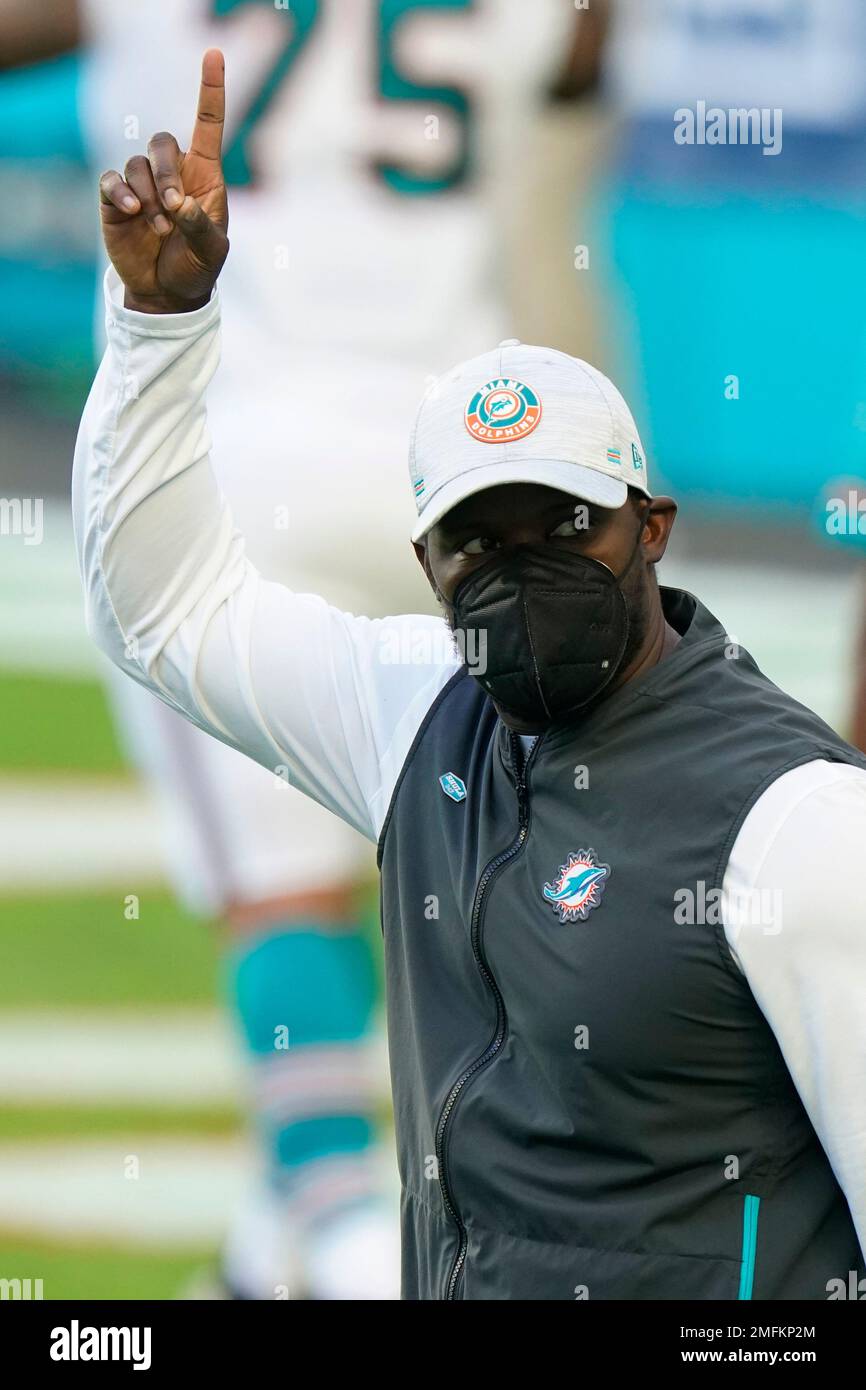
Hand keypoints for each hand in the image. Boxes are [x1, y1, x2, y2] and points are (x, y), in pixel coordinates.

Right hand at [98, 48, 228, 313]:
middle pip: (162, 142)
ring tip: (159, 228)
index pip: (208, 124)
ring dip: (149, 196)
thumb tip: (180, 204)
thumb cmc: (196, 268)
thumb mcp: (211, 252)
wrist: (167, 295)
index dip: (211, 90)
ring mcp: (143, 184)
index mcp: (204, 176)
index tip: (214, 55)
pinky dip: (121, 193)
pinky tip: (133, 212)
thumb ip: (201, 226)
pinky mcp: (116, 200)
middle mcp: (172, 173)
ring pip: (137, 165)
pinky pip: (112, 180)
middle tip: (174, 209)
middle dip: (167, 173)